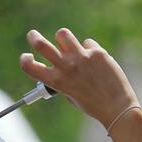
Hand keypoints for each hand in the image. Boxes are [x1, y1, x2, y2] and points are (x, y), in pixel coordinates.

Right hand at [19, 27, 138, 128]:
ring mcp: (81, 58)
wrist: (117, 107)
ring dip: (64, 39)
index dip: (24, 59)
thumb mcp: (70, 95)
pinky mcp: (96, 52)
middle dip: (33, 37)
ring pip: (63, 34)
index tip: (27, 56)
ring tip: (71, 47)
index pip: (29, 66)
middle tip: (33, 35)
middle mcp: (66, 68)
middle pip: (40, 44)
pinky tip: (98, 64)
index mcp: (57, 82)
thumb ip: (61, 79)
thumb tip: (56, 63)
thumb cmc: (93, 104)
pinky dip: (90, 51)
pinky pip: (87, 44)